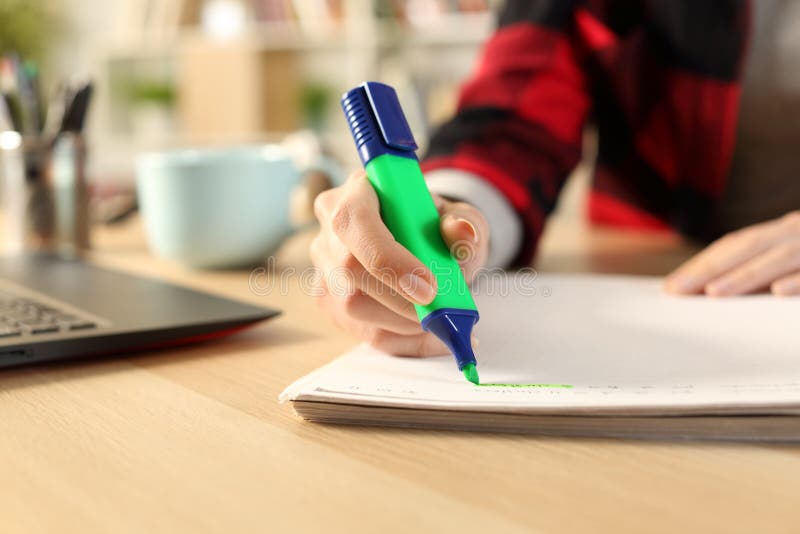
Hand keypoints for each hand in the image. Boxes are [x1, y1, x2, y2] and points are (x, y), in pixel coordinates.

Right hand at [311, 171, 488, 354]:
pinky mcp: (330, 302)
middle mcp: (329, 229)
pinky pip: (364, 331)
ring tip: (443, 321)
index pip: (355, 222)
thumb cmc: (433, 224)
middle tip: (445, 313)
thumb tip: (462, 234)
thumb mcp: (457, 215)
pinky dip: (404, 341)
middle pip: (350, 270)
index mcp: (356, 193)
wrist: (419, 241)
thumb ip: (464, 222)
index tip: (429, 288)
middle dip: (402, 300)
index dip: (389, 259)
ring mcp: (324, 268)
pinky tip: (432, 337)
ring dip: (405, 322)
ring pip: (353, 307)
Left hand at [664, 211, 799, 296]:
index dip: (702, 263)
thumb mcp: (789, 254)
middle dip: (710, 269)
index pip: (734, 245)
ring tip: (713, 292)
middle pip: (748, 247)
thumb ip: (761, 268)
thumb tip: (710, 292)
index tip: (671, 285)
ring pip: (780, 257)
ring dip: (745, 275)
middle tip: (677, 290)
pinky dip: (797, 281)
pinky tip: (777, 291)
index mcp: (781, 231)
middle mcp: (795, 232)